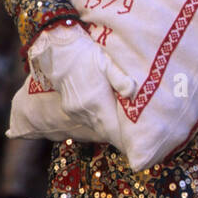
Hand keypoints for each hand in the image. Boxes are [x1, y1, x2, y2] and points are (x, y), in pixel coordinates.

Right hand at [28, 22, 135, 141]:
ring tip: (125, 133)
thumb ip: (120, 78)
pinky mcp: (70, 110)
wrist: (59, 53)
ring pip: (98, 128)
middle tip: (136, 142)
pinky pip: (88, 122)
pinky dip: (100, 123)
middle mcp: (85, 111)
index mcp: (97, 101)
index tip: (137, 144)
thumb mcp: (107, 63)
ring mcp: (76, 112)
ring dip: (110, 131)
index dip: (126, 140)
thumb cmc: (87, 56)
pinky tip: (108, 119)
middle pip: (107, 133)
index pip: (114, 130)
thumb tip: (132, 92)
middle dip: (120, 138)